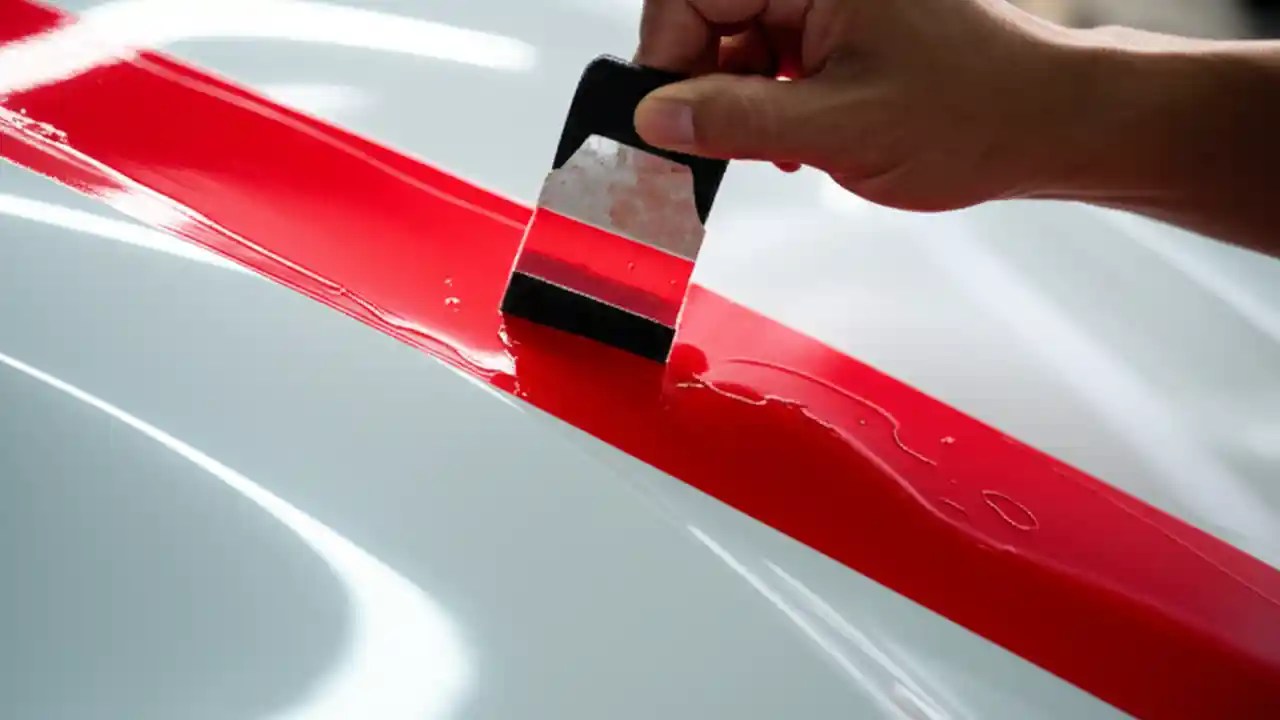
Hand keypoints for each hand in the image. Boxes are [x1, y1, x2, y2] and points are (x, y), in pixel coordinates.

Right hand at [632, 0, 1087, 211]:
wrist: (1048, 124)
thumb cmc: (973, 113)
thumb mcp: (838, 129)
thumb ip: (734, 121)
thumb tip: (654, 117)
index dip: (667, 58)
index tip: (665, 120)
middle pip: (710, 14)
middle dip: (705, 84)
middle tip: (713, 146)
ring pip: (738, 39)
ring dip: (739, 100)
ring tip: (775, 149)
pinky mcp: (841, 23)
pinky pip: (773, 52)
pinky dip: (770, 100)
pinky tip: (794, 139)